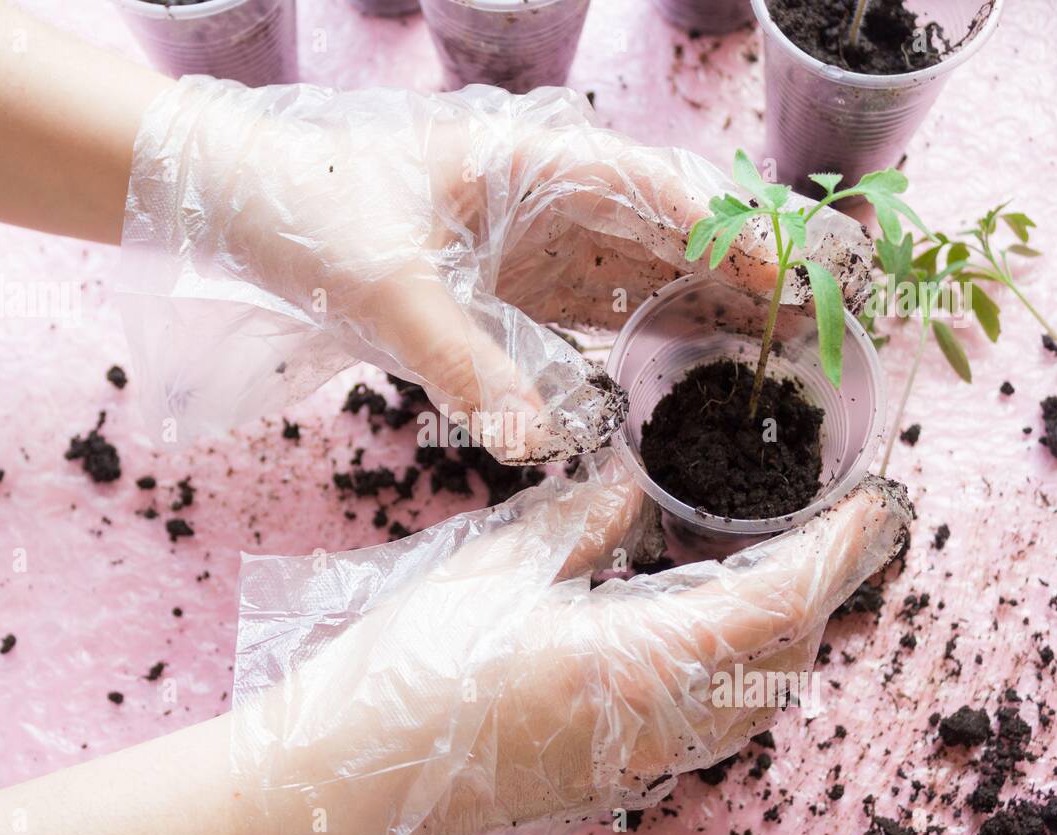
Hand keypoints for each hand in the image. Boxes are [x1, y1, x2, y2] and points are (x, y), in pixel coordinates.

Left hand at [120, 79, 871, 461]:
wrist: (237, 206)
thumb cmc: (308, 213)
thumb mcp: (382, 289)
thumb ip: (462, 364)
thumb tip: (534, 445)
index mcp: (536, 166)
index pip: (661, 194)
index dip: (737, 238)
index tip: (800, 282)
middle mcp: (550, 198)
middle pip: (671, 233)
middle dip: (745, 277)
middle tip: (818, 331)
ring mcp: (535, 242)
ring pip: (645, 273)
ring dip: (707, 311)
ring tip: (778, 360)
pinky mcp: (514, 286)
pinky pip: (600, 308)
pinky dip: (648, 336)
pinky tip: (690, 370)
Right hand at [233, 453, 911, 834]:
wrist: (352, 770)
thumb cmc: (414, 668)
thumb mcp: (500, 568)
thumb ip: (585, 520)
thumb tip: (635, 484)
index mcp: (640, 663)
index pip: (780, 602)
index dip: (839, 549)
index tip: (875, 503)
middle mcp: (662, 724)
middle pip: (785, 654)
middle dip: (822, 585)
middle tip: (826, 520)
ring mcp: (644, 759)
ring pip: (757, 695)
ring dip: (783, 627)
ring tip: (769, 559)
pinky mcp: (618, 773)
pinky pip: (713, 720)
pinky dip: (737, 664)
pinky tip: (701, 620)